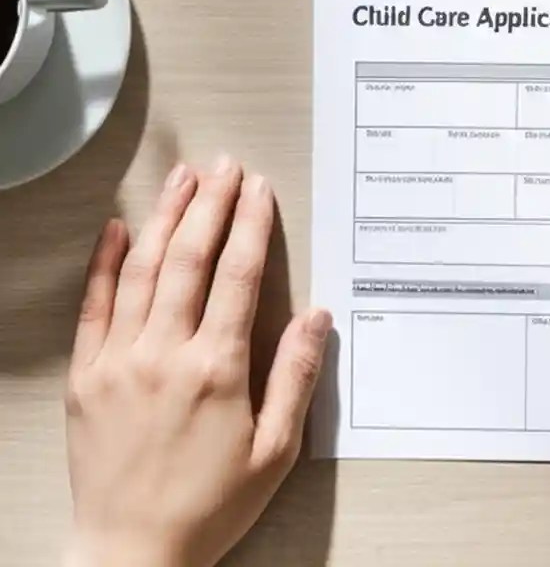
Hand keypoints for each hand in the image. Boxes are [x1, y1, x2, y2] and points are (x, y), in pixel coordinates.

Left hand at [63, 157, 330, 566]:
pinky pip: (93, 305)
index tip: (259, 191)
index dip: (250, 226)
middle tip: (225, 168)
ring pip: (141, 270)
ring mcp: (117, 361)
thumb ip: (296, 377)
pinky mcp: (84, 376)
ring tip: (183, 179)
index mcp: (217, 369)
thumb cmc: (210, 506)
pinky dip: (105, 262)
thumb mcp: (276, 450)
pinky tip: (118, 229)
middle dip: (210, 205)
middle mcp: (164, 354)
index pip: (237, 277)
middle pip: (189, 259)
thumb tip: (316, 317)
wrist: (131, 550)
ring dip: (164, 218)